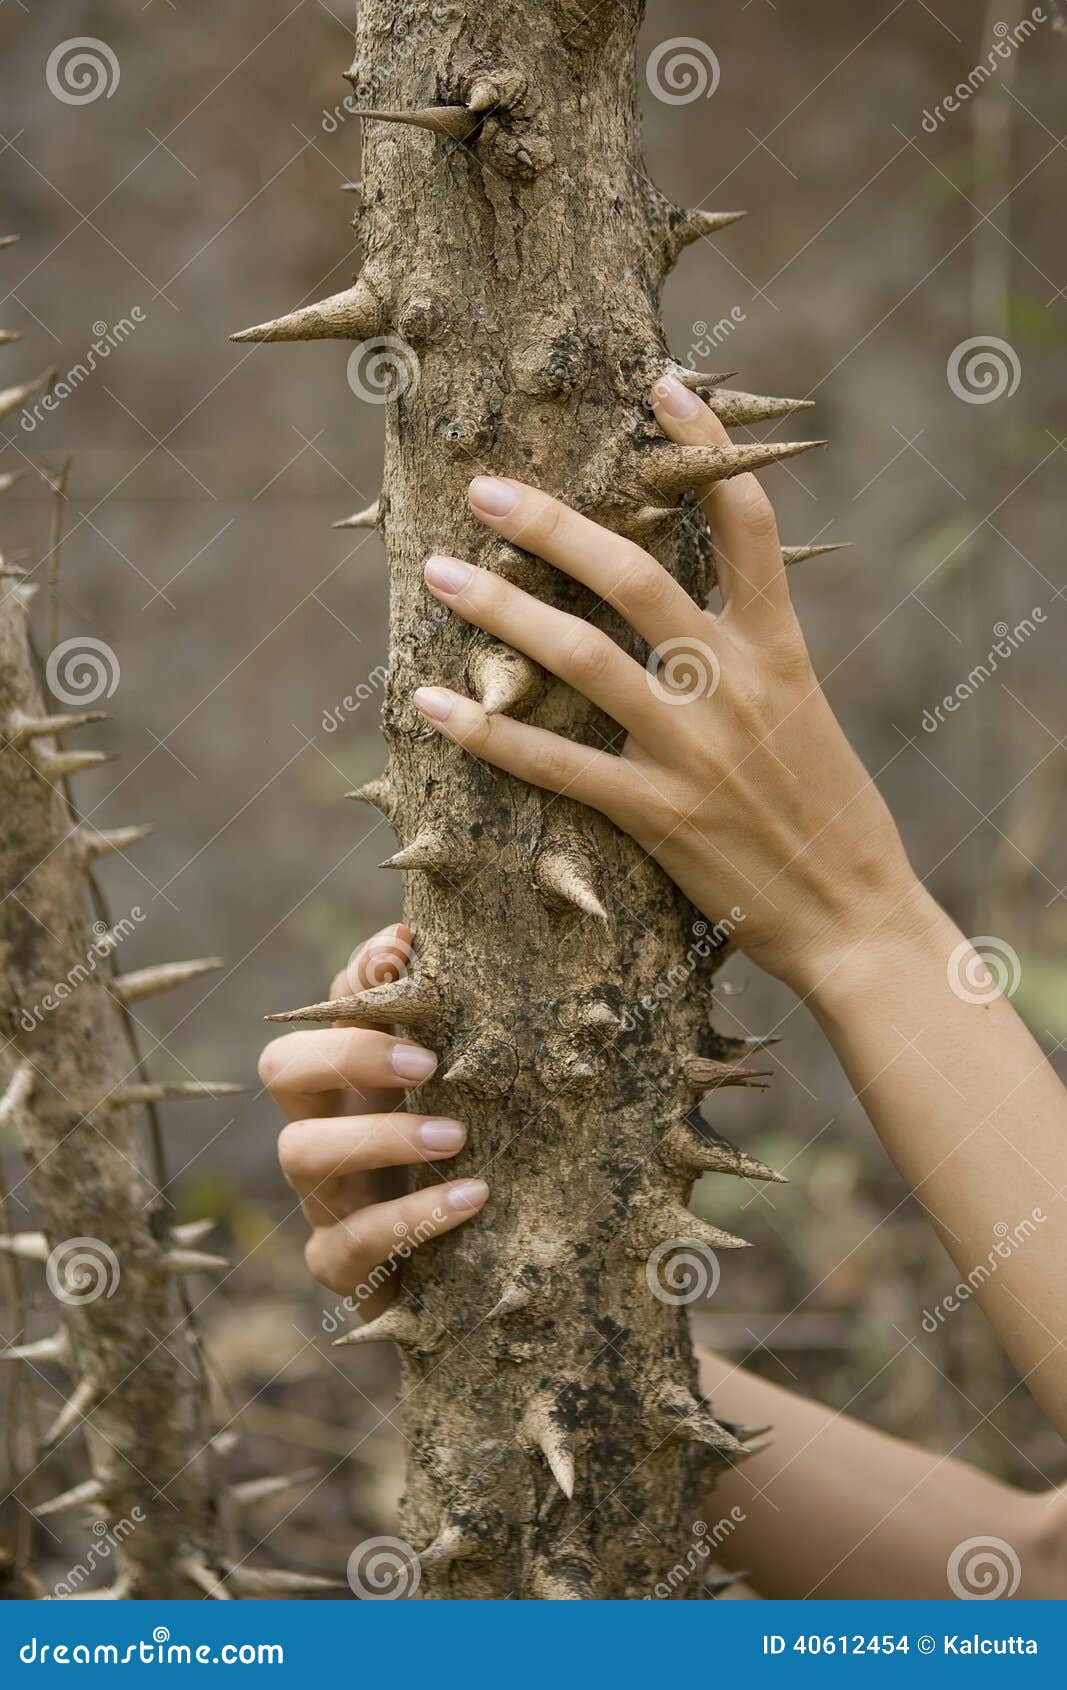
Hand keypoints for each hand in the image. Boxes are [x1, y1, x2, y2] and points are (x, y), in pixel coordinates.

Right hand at [259, 923, 486, 1316]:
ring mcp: (322, 1196)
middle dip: (347, 1055)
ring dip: (379, 1137)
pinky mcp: (338, 1264)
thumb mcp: (460, 1096)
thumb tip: (417, 943)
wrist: (461, 1281)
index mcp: (352, 1079)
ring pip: (302, 1151)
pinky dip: (410, 1218)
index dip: (357, 976)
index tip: (406, 951)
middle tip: (427, 1062)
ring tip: (456, 1138)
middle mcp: (323, 1126)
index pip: (330, 1007)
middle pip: (283, 1068)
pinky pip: (352, 1242)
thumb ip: (445, 1028)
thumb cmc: (460, 1168)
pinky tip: (470, 1200)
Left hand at [412, 376, 920, 994]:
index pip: (747, 524)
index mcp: (780, 651)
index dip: (705, 448)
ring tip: (440, 574)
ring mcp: (693, 750)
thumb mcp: (806, 715)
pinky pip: (556, 764)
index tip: (662, 386)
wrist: (856, 920)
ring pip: (584, 658)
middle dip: (555, 526)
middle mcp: (734, 686)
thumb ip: (753, 657)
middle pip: (635, 575)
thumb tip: (699, 613)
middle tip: (485, 489)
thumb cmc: (831, 819)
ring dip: (503, 612)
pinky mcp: (657, 814)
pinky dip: (488, 732)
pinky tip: (430, 705)